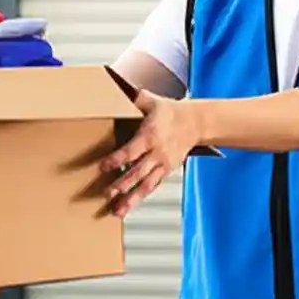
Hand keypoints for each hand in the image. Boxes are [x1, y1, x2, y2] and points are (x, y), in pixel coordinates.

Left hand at [101, 90, 195, 216]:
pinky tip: (128, 206)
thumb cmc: (171, 111)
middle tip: (107, 193)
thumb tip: (119, 87)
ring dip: (131, 199)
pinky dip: (140, 197)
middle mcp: (157, 153)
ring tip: (117, 211)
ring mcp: (162, 164)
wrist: (196, 123)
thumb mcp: (153, 101)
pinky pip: (152, 186)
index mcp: (151, 135)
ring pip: (145, 185)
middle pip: (137, 172)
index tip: (103, 167)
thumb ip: (137, 98)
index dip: (117, 160)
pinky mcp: (166, 171)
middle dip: (121, 184)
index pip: (132, 151)